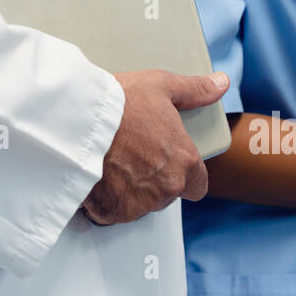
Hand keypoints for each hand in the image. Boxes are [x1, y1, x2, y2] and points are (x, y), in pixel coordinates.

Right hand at [82, 69, 228, 224]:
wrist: (75, 121)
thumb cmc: (118, 103)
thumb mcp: (161, 86)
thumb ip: (195, 90)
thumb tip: (220, 83)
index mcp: (185, 162)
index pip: (198, 185)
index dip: (186, 175)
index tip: (169, 162)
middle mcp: (167, 189)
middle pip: (168, 194)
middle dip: (155, 180)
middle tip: (133, 153)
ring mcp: (140, 204)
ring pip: (142, 204)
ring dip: (132, 190)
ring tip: (113, 161)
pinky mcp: (113, 212)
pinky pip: (115, 212)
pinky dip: (108, 199)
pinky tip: (99, 176)